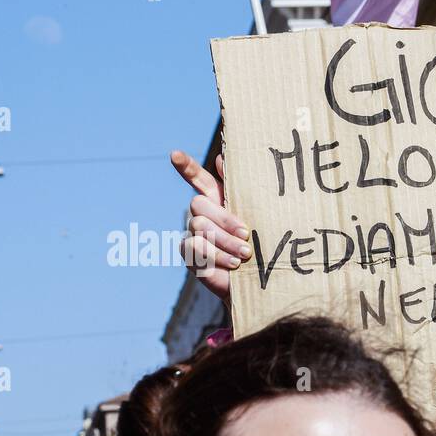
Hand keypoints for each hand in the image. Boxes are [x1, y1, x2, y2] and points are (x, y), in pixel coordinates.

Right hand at [171, 150, 250, 304]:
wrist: (258, 281)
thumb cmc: (260, 244)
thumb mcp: (255, 216)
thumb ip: (238, 190)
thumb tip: (221, 158)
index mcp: (217, 199)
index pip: (197, 178)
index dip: (186, 166)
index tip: (175, 154)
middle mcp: (201, 214)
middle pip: (199, 204)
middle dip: (225, 220)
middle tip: (247, 235)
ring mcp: (192, 233)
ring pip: (199, 227)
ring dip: (226, 242)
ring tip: (246, 254)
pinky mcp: (189, 254)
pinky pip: (195, 248)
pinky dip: (217, 256)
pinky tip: (234, 265)